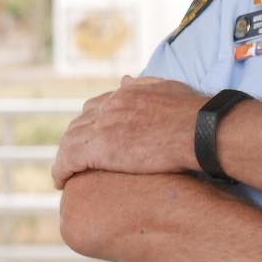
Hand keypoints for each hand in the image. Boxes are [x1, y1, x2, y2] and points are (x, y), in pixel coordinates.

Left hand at [52, 77, 206, 187]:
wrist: (201, 130)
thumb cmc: (195, 113)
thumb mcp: (167, 89)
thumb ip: (144, 86)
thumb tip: (124, 80)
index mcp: (124, 95)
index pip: (94, 108)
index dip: (89, 124)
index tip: (88, 137)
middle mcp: (108, 108)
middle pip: (78, 125)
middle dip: (73, 141)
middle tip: (72, 158)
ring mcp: (102, 127)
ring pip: (70, 142)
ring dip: (64, 157)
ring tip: (64, 173)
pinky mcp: (100, 149)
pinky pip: (69, 161)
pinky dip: (61, 171)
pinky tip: (60, 182)